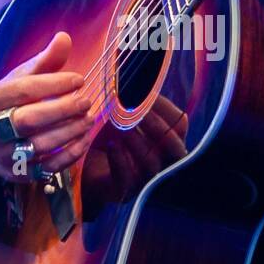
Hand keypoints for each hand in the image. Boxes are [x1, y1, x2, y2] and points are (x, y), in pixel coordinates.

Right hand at [0, 31, 92, 183]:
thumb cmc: (5, 104)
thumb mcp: (17, 80)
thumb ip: (43, 62)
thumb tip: (65, 38)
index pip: (24, 90)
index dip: (55, 84)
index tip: (78, 80)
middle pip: (30, 120)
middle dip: (63, 110)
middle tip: (85, 101)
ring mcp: (3, 155)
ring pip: (40, 145)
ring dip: (71, 131)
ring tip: (88, 119)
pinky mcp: (17, 174)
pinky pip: (48, 168)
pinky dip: (70, 154)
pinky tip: (84, 139)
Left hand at [80, 95, 188, 220]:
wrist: (85, 171)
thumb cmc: (108, 140)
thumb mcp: (122, 119)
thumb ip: (133, 103)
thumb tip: (135, 72)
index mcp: (167, 143)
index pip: (179, 125)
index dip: (165, 107)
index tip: (146, 92)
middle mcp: (162, 162)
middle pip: (174, 147)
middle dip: (157, 126)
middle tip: (138, 110)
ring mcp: (145, 179)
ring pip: (151, 163)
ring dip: (137, 142)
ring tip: (121, 126)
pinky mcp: (124, 191)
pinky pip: (127, 178)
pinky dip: (120, 160)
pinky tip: (111, 144)